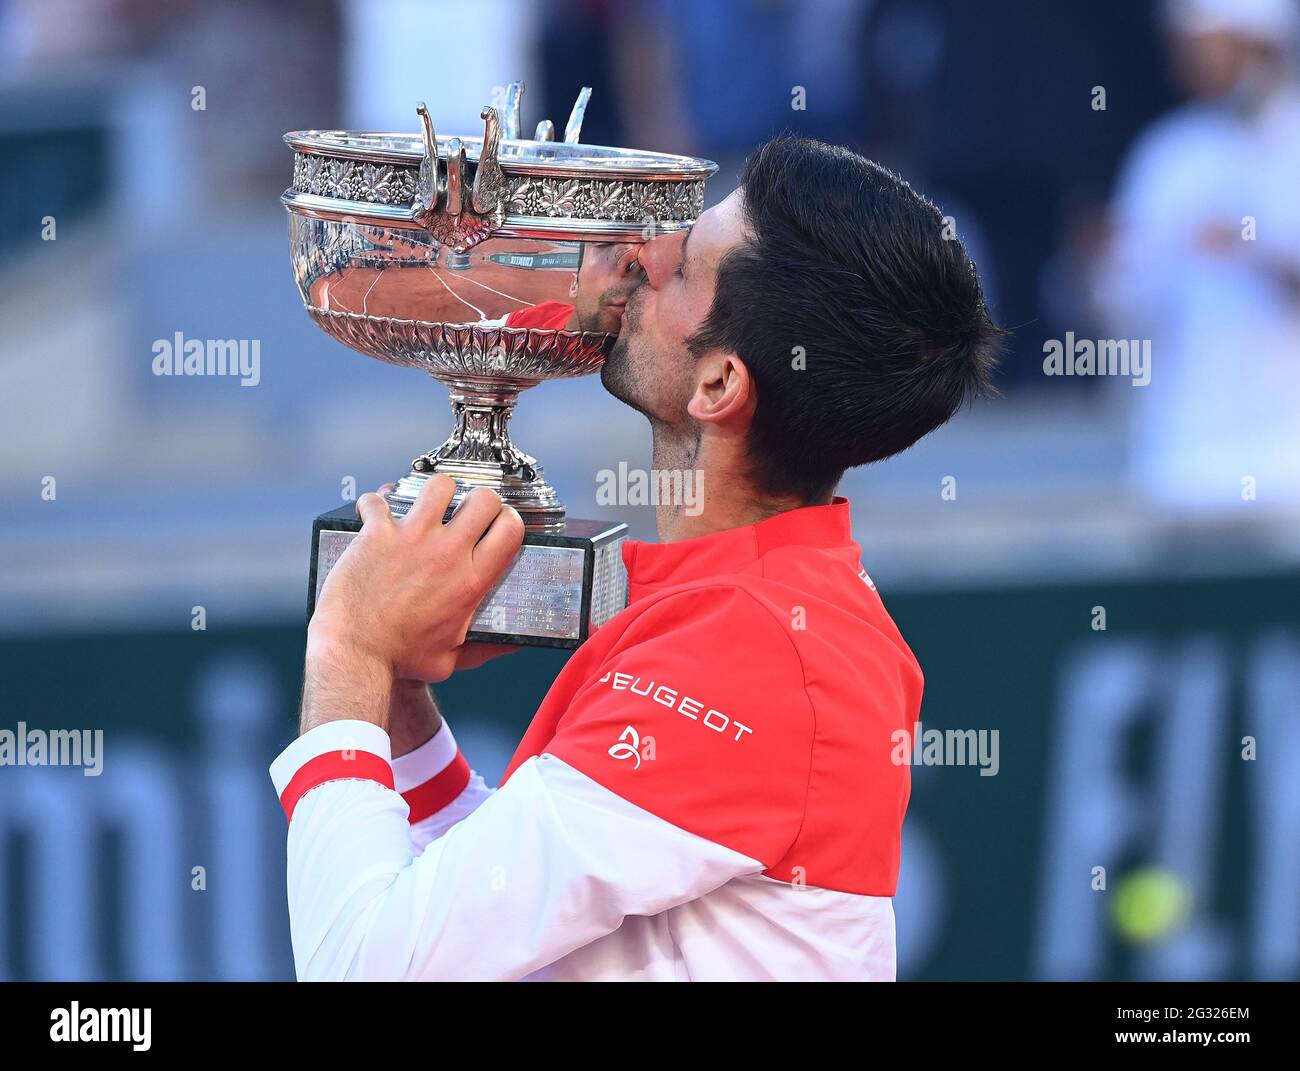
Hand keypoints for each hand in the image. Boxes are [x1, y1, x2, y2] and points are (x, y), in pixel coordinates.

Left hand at [308, 475, 524, 682]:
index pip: (511, 530)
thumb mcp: (451, 659)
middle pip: (484, 499)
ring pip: (440, 485)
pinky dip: (378, 502)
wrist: (354, 655)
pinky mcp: (378, 533)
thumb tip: (511, 644)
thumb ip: (484, 649)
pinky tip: (377, 512)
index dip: (509, 520)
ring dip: (436, 491)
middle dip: (480, 500)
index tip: (499, 524)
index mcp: (471, 581)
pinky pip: (381, 499)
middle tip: (466, 511)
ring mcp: (412, 539)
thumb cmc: (398, 660)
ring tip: (427, 504)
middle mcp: (447, 553)